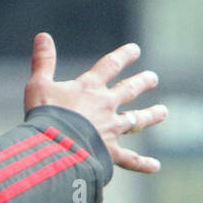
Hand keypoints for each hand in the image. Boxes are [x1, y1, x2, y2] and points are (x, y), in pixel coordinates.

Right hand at [24, 32, 166, 173]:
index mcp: (89, 88)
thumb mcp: (38, 85)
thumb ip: (43, 61)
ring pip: (135, 121)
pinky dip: (142, 163)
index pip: (110, 66)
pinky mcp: (109, 152)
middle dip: (141, 83)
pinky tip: (155, 166)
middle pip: (128, 90)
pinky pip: (129, 159)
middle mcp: (105, 106)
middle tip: (152, 78)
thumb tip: (42, 35)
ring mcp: (110, 129)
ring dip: (150, 115)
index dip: (123, 56)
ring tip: (163, 112)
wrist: (55, 146)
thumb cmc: (44, 115)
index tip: (135, 50)